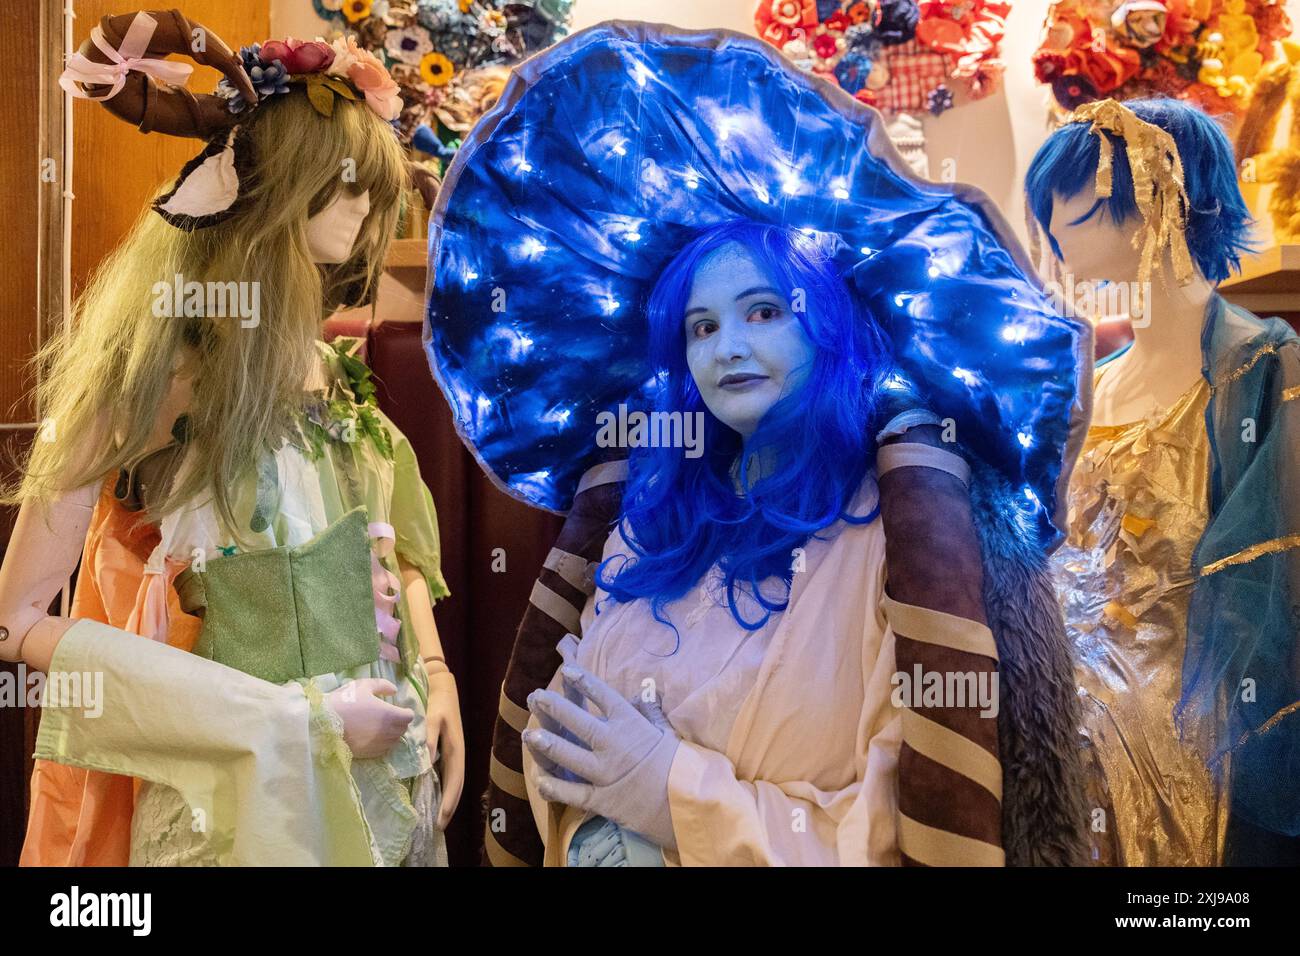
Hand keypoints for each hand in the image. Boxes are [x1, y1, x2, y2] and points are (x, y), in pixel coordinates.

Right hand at [325, 678, 413, 758]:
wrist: (323, 725)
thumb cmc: (344, 702)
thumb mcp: (363, 686)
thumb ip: (382, 685)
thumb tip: (394, 690)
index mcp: (389, 714)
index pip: (409, 717)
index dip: (405, 712)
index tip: (398, 709)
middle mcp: (388, 731)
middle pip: (403, 729)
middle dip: (400, 722)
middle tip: (389, 716)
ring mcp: (379, 744)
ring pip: (394, 740)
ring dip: (392, 734)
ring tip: (380, 727)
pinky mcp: (369, 754)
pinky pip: (383, 750)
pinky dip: (382, 743)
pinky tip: (372, 737)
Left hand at [424, 665, 464, 829]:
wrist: (442, 688)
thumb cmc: (437, 703)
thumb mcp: (434, 717)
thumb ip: (431, 737)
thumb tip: (428, 760)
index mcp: (456, 749)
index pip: (455, 780)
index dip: (450, 800)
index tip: (442, 817)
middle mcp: (457, 755)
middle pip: (456, 786)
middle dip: (450, 806)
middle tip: (439, 826)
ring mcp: (453, 754)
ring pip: (453, 782)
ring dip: (448, 800)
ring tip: (439, 818)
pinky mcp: (447, 751)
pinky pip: (447, 775)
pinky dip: (444, 789)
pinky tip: (435, 796)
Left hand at [524, 663, 679, 850]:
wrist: (689, 803)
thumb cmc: (681, 766)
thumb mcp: (667, 733)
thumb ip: (651, 712)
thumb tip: (645, 691)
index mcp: (631, 725)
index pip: (603, 696)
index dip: (584, 681)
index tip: (567, 670)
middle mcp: (614, 745)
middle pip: (579, 722)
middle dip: (555, 708)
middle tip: (537, 696)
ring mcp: (606, 773)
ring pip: (570, 755)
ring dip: (548, 744)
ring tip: (529, 735)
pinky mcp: (603, 799)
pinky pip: (573, 792)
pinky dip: (555, 787)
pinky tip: (540, 780)